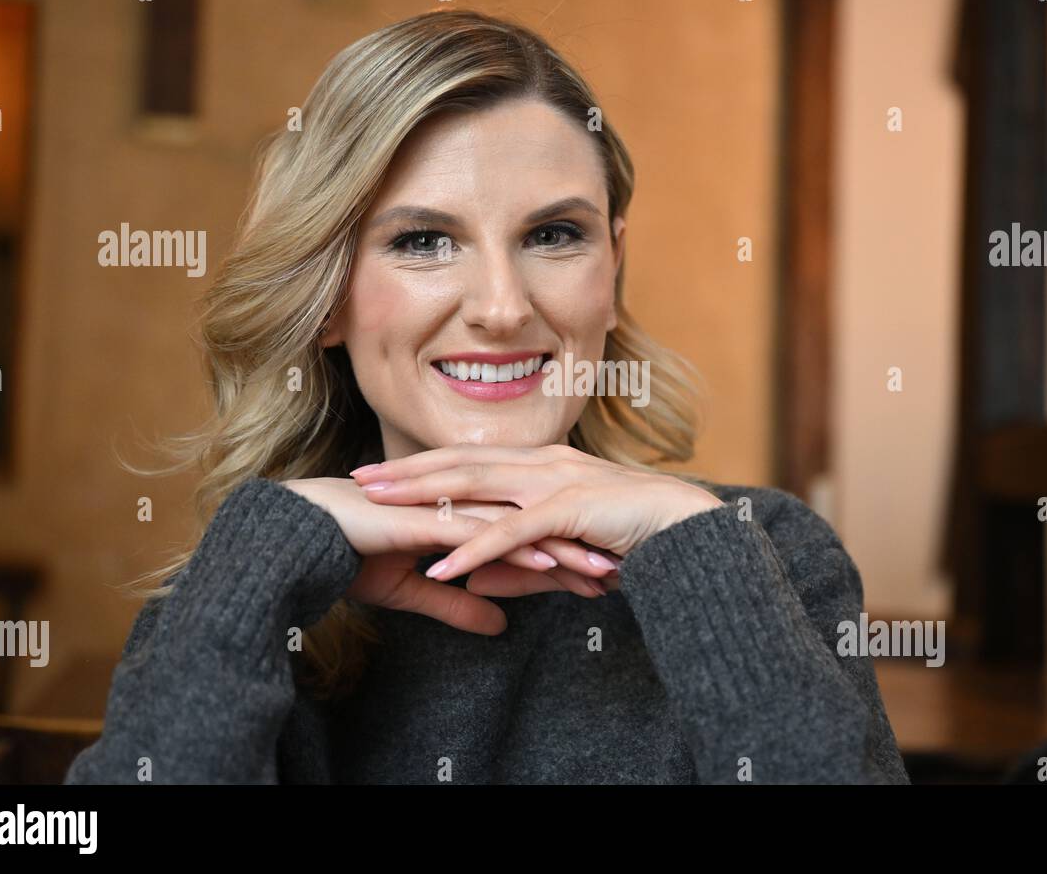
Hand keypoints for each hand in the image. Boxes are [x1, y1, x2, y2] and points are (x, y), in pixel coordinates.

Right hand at [281, 478, 609, 634]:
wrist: (297, 538)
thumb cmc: (348, 556)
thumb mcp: (413, 591)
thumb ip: (458, 604)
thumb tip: (500, 626)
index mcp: (459, 509)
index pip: (523, 526)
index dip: (563, 546)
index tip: (601, 567)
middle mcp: (458, 500)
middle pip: (532, 520)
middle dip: (578, 544)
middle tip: (621, 565)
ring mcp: (444, 504)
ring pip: (517, 525)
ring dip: (563, 546)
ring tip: (604, 569)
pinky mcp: (425, 516)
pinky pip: (480, 532)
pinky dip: (517, 546)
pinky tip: (550, 560)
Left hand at [348, 444, 724, 583]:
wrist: (688, 531)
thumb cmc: (632, 539)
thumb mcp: (562, 555)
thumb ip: (516, 568)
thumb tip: (472, 583)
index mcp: (541, 465)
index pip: (469, 462)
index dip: (422, 467)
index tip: (380, 475)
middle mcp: (543, 463)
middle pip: (460, 463)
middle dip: (407, 471)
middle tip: (358, 479)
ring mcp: (556, 481)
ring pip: (476, 486)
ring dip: (424, 497)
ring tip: (380, 507)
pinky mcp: (571, 508)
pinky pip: (511, 532)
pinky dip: (473, 549)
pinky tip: (441, 570)